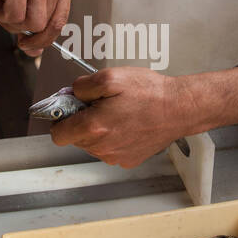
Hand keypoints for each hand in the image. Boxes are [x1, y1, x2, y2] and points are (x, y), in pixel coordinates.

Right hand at [0, 0, 74, 53]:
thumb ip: (38, 13)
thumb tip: (36, 50)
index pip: (60, 22)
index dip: (44, 40)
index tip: (30, 46)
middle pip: (43, 26)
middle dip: (21, 29)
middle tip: (6, 16)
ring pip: (30, 24)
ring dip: (10, 22)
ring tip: (1, 5)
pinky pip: (12, 15)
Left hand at [50, 68, 184, 167]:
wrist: (179, 109)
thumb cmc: (149, 92)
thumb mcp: (110, 76)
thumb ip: (82, 86)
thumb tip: (71, 94)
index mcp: (94, 127)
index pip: (58, 135)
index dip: (61, 119)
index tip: (70, 110)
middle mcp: (102, 147)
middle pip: (75, 139)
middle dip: (82, 122)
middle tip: (100, 105)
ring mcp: (115, 156)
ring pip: (92, 145)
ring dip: (98, 130)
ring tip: (118, 113)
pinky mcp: (128, 160)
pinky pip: (109, 149)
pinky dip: (113, 138)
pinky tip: (127, 124)